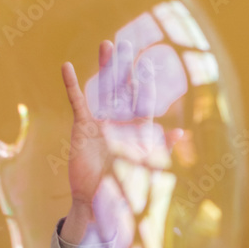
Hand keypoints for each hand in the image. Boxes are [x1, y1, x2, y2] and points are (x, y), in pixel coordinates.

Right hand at [60, 40, 155, 242]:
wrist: (101, 203)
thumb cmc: (128, 191)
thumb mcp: (148, 169)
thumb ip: (162, 149)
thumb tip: (180, 133)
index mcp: (139, 133)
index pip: (144, 104)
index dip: (145, 86)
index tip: (147, 66)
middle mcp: (121, 124)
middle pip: (124, 90)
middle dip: (125, 68)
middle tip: (126, 44)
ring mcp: (102, 124)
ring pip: (103, 90)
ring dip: (105, 68)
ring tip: (106, 45)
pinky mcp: (83, 128)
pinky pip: (78, 103)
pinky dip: (72, 85)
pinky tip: (67, 67)